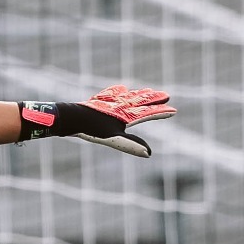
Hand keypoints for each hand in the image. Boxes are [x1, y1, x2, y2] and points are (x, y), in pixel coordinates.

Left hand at [37, 86, 174, 158]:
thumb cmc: (91, 129)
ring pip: (128, 96)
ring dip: (139, 94)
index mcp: (126, 115)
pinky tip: (121, 89)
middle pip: (140, 101)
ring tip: (148, 91)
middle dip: (153, 99)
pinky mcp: (96, 102)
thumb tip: (149, 153)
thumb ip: (131, 145)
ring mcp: (108, 102)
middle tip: (166, 95)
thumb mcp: (113, 139)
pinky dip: (118, 92)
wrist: (70, 117)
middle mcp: (119, 105)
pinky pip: (111, 94)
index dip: (160, 113)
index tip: (173, 111)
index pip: (147, 113)